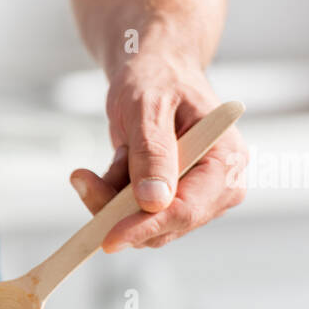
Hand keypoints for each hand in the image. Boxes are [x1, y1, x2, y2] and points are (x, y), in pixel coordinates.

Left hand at [69, 56, 246, 250]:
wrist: (154, 71)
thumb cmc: (157, 79)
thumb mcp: (149, 106)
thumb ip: (152, 152)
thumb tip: (154, 202)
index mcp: (226, 161)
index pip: (188, 209)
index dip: (147, 226)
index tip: (108, 238)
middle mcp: (217, 186)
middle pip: (164, 225)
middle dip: (118, 209)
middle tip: (81, 178)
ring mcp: (195, 196)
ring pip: (143, 225)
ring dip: (113, 197)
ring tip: (118, 150)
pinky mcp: (170, 200)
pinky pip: (132, 216)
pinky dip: (113, 194)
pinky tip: (120, 158)